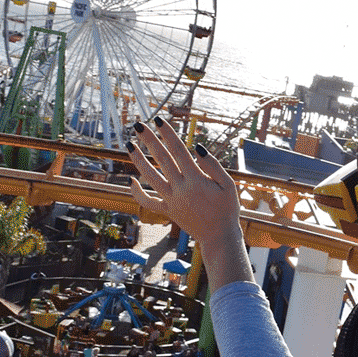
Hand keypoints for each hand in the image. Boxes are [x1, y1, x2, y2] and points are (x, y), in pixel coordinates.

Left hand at [127, 120, 242, 249]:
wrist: (219, 236)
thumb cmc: (227, 209)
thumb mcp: (229, 185)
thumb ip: (213, 165)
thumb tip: (197, 148)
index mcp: (196, 179)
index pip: (178, 150)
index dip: (167, 134)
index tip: (159, 120)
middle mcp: (180, 188)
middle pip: (161, 159)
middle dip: (149, 140)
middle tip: (138, 125)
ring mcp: (171, 200)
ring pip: (150, 177)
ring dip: (138, 160)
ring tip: (129, 145)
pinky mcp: (167, 210)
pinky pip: (148, 201)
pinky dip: (138, 192)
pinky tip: (132, 180)